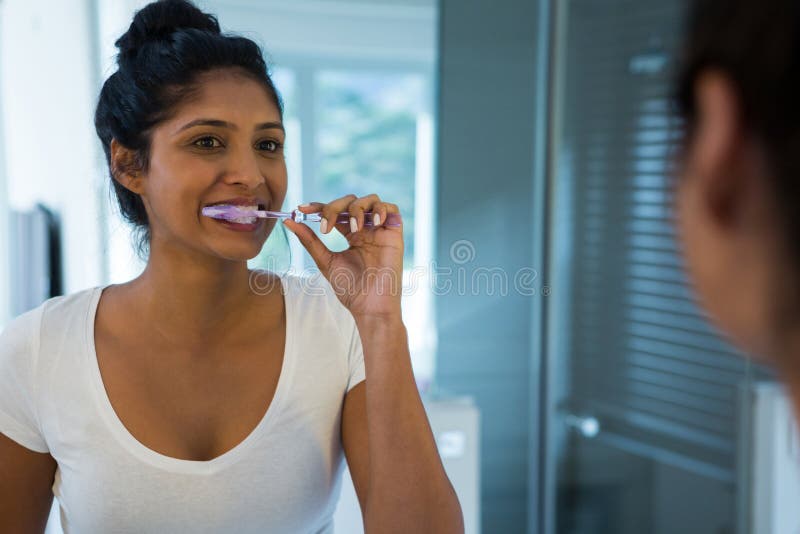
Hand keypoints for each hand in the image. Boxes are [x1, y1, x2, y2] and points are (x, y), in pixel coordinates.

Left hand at [283, 193, 403, 319]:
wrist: (369, 306)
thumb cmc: (350, 289)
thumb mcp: (325, 261)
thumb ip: (309, 241)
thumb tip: (288, 221)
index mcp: (350, 235)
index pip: (334, 211)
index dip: (319, 206)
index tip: (301, 209)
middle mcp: (366, 229)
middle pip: (350, 201)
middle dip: (335, 207)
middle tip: (326, 227)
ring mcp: (380, 231)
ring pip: (371, 200)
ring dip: (358, 208)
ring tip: (353, 228)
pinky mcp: (394, 235)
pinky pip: (392, 209)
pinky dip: (380, 210)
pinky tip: (372, 223)